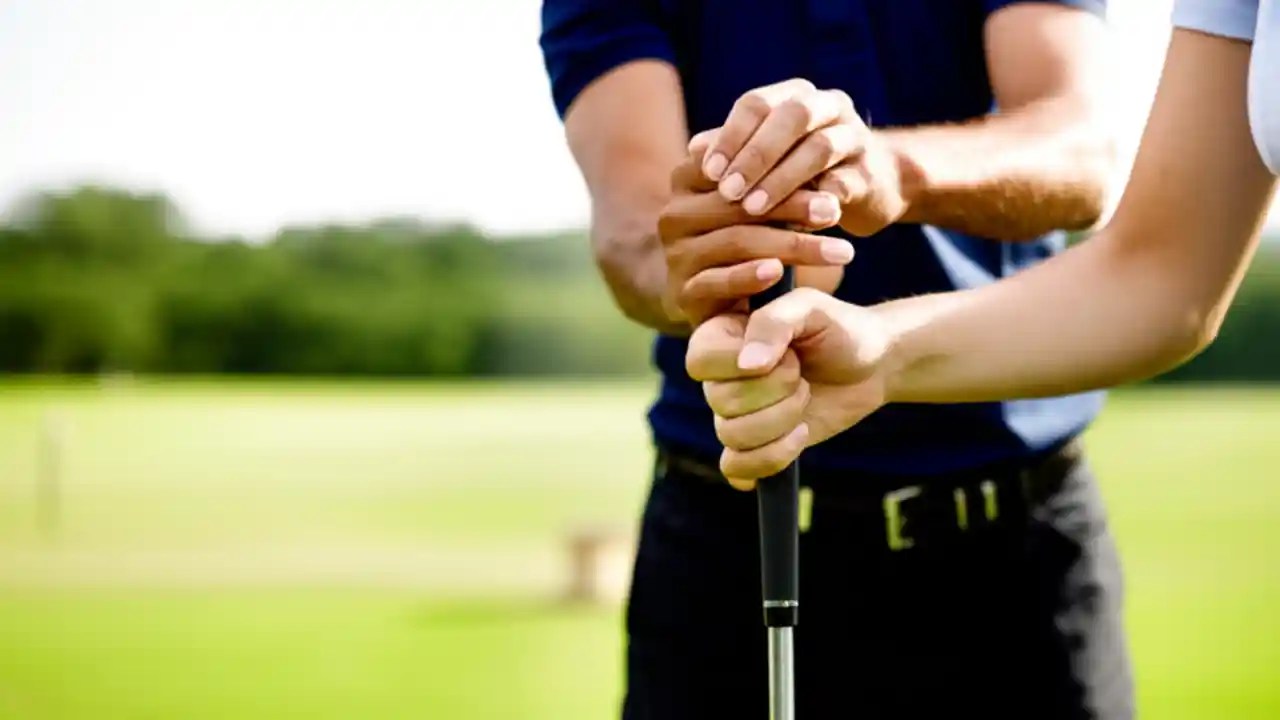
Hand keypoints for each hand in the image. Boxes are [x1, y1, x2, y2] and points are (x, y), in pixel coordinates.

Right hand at [659, 150, 852, 326]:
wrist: (709, 294)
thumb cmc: (745, 236)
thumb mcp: (757, 201)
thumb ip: (773, 177)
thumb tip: (820, 155)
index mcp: (687, 178)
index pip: (735, 166)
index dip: (782, 168)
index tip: (825, 170)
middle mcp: (674, 213)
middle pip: (739, 204)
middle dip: (793, 207)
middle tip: (834, 211)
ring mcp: (676, 254)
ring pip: (735, 241)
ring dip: (790, 245)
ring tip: (836, 251)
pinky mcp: (682, 292)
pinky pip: (716, 281)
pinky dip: (748, 276)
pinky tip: (779, 273)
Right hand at [685, 288, 892, 488]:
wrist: (871, 364)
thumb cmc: (838, 328)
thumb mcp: (810, 308)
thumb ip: (773, 323)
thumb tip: (747, 365)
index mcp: (722, 336)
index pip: (700, 360)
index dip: (742, 363)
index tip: (786, 353)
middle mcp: (720, 376)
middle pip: (721, 401)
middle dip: (777, 390)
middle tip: (801, 374)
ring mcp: (734, 414)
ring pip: (732, 435)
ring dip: (783, 419)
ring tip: (805, 397)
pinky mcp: (752, 446)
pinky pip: (736, 467)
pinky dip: (772, 458)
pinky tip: (799, 436)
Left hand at [697, 78, 914, 236]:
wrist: (871, 187)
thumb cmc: (803, 170)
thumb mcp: (768, 156)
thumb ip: (735, 149)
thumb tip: (692, 149)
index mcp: (796, 96)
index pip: (757, 104)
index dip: (731, 136)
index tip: (708, 171)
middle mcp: (829, 106)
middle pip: (791, 117)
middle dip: (756, 155)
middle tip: (729, 191)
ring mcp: (855, 137)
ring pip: (820, 148)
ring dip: (782, 180)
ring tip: (754, 209)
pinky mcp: (871, 173)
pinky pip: (845, 184)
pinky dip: (818, 203)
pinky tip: (793, 224)